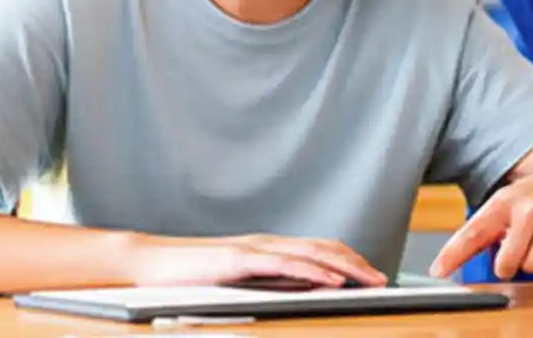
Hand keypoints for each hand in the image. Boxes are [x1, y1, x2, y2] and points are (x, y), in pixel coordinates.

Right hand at [127, 233, 387, 288]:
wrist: (149, 264)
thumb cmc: (189, 277)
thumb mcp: (238, 282)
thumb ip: (270, 281)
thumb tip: (305, 288)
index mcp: (267, 248)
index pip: (318, 249)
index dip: (349, 260)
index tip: (371, 274)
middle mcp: (265, 243)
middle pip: (323, 247)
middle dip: (357, 263)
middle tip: (383, 279)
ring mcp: (254, 249)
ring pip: (311, 253)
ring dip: (346, 267)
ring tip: (370, 280)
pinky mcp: (240, 260)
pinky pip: (285, 264)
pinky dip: (313, 271)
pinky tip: (333, 281)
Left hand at [429, 168, 532, 279]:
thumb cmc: (530, 198)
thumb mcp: (503, 204)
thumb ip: (482, 231)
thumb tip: (451, 261)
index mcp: (502, 203)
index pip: (473, 232)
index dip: (453, 253)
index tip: (437, 270)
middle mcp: (527, 209)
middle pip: (507, 262)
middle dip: (507, 265)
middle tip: (514, 252)